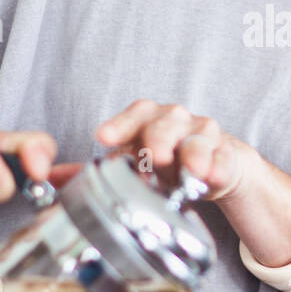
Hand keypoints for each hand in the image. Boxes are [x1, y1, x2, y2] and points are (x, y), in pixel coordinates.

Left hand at [96, 100, 252, 201]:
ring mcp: (203, 135)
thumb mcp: (137, 158)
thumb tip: (65, 174)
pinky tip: (214, 176)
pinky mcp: (225, 154)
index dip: (119, 125)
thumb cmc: (168, 157)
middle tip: (155, 156)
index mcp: (149, 118)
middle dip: (159, 140)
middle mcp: (176, 120)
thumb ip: (108, 164)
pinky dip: (219, 168)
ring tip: (193, 169)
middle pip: (166, 125)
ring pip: (198, 140)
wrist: (212, 164)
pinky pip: (223, 159)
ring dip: (195, 154)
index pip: (134, 115)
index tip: (104, 137)